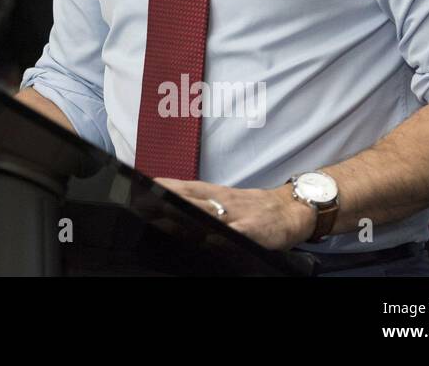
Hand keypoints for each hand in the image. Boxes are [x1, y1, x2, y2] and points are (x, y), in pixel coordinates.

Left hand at [155, 178, 316, 250]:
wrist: (289, 209)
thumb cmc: (250, 208)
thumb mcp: (222, 199)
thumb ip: (196, 202)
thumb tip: (163, 208)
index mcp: (213, 193)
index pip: (184, 187)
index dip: (162, 188)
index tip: (139, 190)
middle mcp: (222, 201)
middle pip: (192, 198)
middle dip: (168, 201)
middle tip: (144, 205)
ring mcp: (239, 215)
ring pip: (212, 213)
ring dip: (190, 215)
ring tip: (167, 218)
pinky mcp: (255, 230)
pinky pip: (240, 233)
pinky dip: (227, 235)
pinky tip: (214, 240)